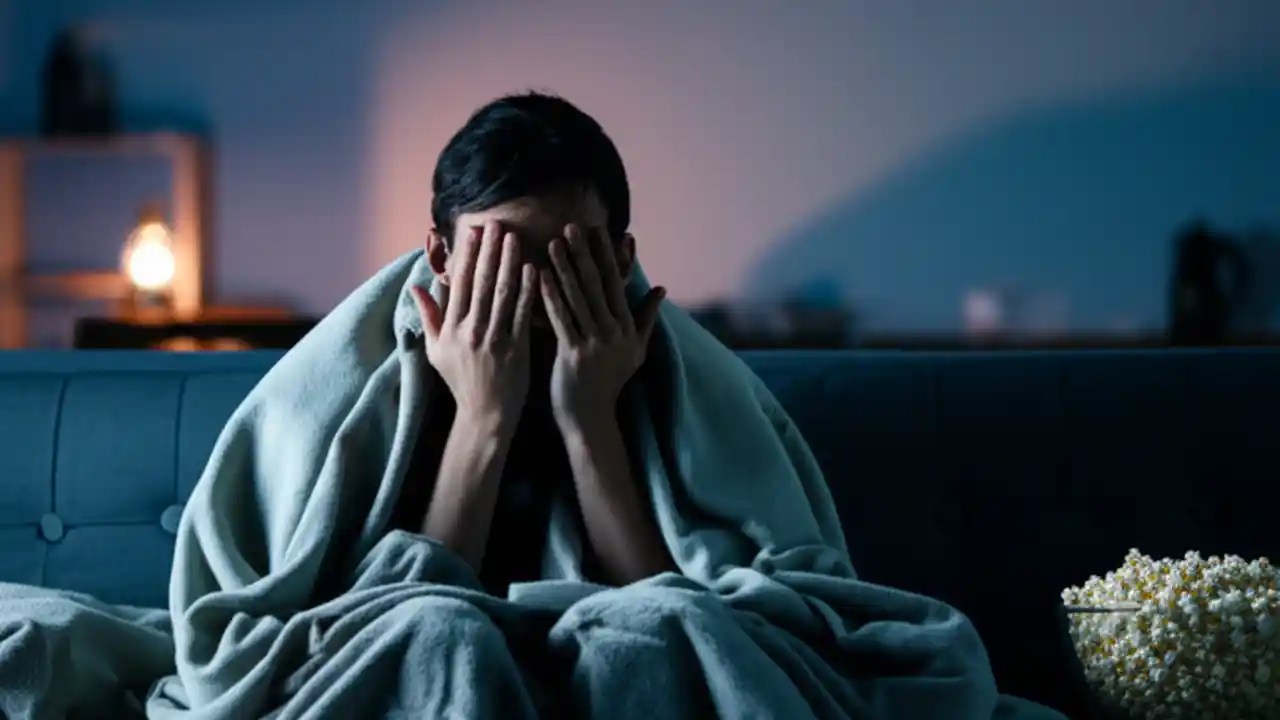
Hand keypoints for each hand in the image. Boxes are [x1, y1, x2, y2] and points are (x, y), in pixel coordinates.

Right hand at [412, 222, 537, 432]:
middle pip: (480, 283)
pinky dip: (527, 291)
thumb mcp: (436, 351)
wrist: (484, 416)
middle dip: (489, 251)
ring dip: (509, 263)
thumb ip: (428, 316)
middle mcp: (470, 331)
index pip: (459, 284)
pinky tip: (534, 270)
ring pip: (502, 294)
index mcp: (450, 329)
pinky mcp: (515, 350)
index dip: (467, 256)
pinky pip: (522, 315)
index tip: (474, 231)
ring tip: (515, 237)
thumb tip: (417, 285)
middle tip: (497, 223)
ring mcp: (493, 340)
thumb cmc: (460, 382)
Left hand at [541, 224, 664, 431]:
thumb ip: (646, 318)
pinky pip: (561, 318)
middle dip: (585, 253)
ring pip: (579, 298)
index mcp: (628, 327)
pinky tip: (538, 276)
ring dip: (566, 268)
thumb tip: (661, 290)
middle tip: (572, 225)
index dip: (608, 255)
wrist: (592, 419)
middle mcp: (615, 332)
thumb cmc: (609, 383)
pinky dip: (550, 296)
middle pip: (598, 285)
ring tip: (553, 242)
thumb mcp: (635, 351)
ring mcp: (596, 343)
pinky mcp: (575, 354)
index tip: (600, 229)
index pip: (617, 283)